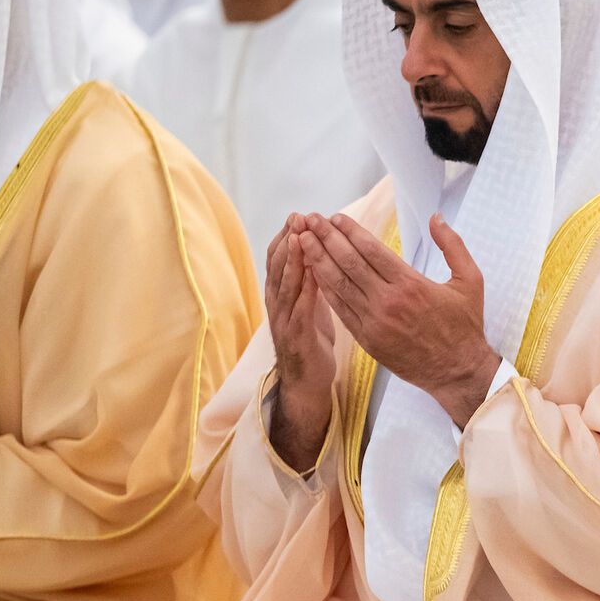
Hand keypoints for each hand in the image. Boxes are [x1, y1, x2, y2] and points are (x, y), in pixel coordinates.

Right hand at [266, 215, 336, 471]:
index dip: (288, 237)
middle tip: (298, 217)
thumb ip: (311, 284)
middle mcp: (278, 305)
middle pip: (279, 266)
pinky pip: (299, 309)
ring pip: (285, 284)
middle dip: (289, 239)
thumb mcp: (311, 308)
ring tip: (300, 236)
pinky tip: (312, 273)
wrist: (306, 384)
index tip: (299, 216)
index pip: (281, 260)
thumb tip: (321, 255)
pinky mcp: (296, 337)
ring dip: (293, 259)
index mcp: (282, 296)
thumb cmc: (312, 343)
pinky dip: (304, 289)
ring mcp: (284, 321)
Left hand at [299, 212, 500, 426]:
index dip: (350, 231)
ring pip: (339, 285)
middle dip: (326, 238)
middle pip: (349, 263)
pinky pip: (340, 310)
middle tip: (309, 220)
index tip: (334, 217)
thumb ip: (453, 246)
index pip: (371, 250)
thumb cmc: (465, 326)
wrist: (458, 371)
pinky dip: (325, 289)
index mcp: (412, 284)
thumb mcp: (471, 281)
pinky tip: (313, 273)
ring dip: (318, 260)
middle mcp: (389, 301)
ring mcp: (375, 322)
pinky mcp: (367, 340)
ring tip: (302, 240)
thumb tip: (436, 218)